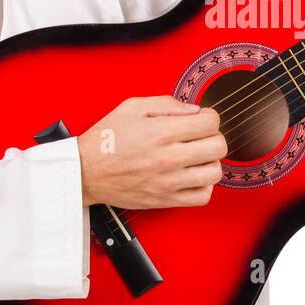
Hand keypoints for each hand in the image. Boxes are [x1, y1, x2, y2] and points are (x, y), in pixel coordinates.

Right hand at [76, 96, 226, 209]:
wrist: (85, 172)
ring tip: (196, 157)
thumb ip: (167, 104)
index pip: (211, 122)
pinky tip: (192, 176)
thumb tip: (194, 109)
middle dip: (213, 137)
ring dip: (210, 162)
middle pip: (219, 146)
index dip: (209, 116)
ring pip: (215, 172)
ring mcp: (169, 182)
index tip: (201, 119)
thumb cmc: (106, 140)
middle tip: (200, 137)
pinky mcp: (166, 200)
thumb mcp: (132, 107)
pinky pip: (203, 196)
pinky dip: (203, 185)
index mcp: (162, 132)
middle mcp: (169, 158)